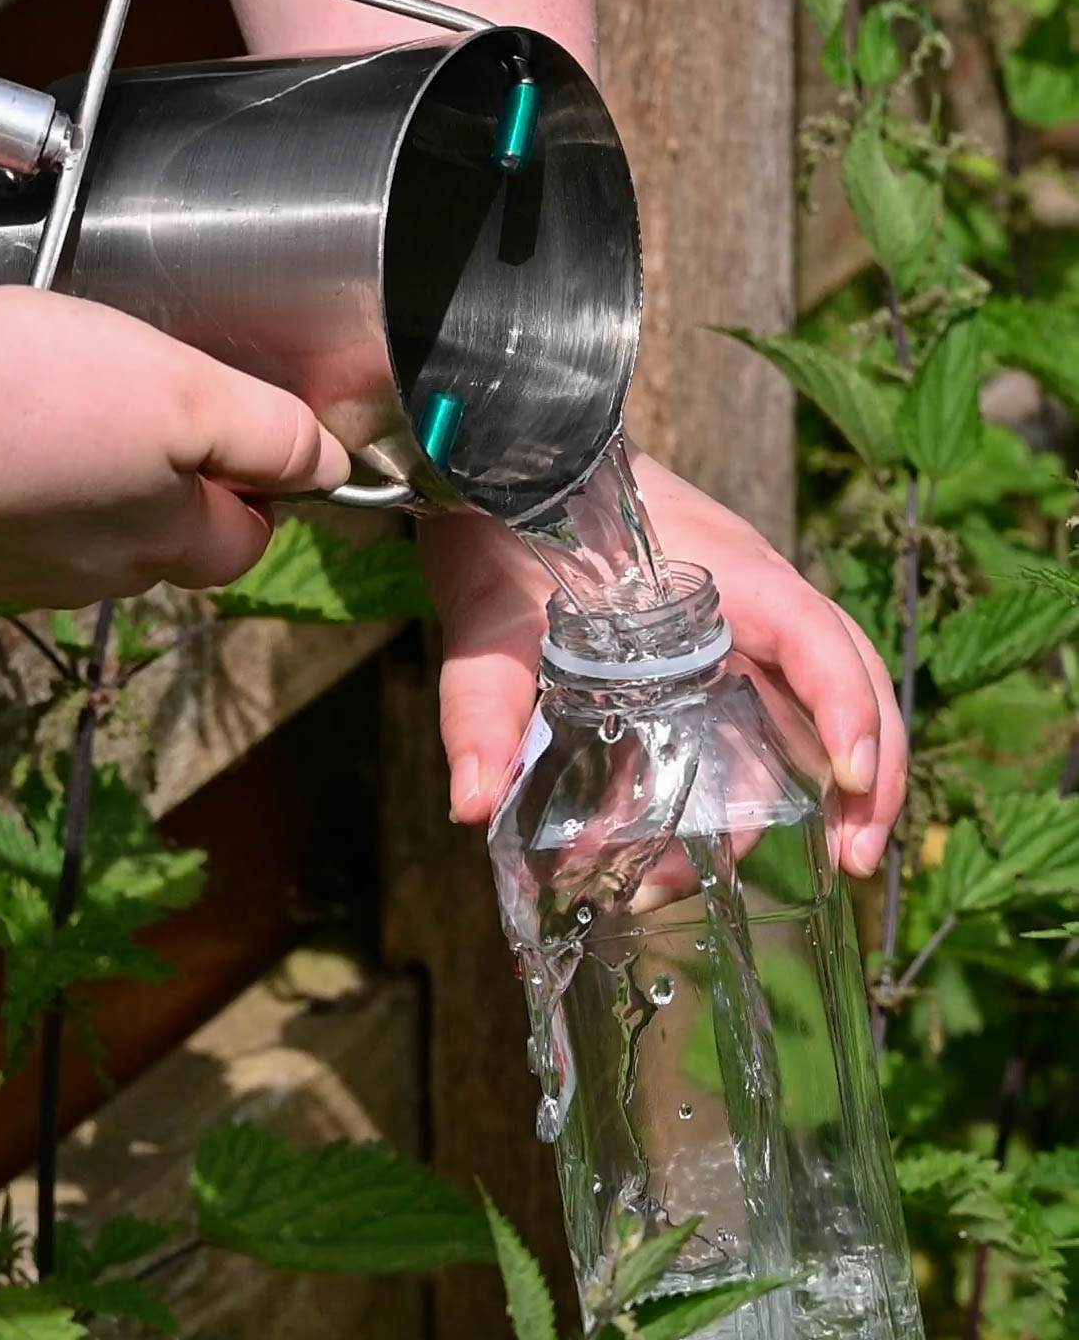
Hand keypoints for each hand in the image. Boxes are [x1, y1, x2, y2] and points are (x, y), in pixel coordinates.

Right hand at [0, 257, 348, 607]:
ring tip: (51, 362)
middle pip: (156, 529)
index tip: (249, 434)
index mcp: (161, 545)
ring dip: (75, 438)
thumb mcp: (187, 396)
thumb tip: (331, 465)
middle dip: (164, 462)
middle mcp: (86, 572)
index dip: (259, 488)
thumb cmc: (26, 403)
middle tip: (145, 383)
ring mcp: (5, 560)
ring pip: (68, 502)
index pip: (241, 543)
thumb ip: (271, 435)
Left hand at [420, 450, 905, 880]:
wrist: (498, 467)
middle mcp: (753, 602)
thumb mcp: (486, 611)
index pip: (817, 639)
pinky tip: (726, 839)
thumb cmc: (504, 520)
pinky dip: (769, 776)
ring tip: (801, 872)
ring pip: (817, 706)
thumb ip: (482, 703)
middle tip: (855, 862)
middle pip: (850, 681)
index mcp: (726, 576)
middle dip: (868, 772)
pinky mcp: (712, 652)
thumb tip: (472, 802)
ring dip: (825, 786)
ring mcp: (740, 627)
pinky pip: (767, 714)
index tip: (847, 781)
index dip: (845, 707)